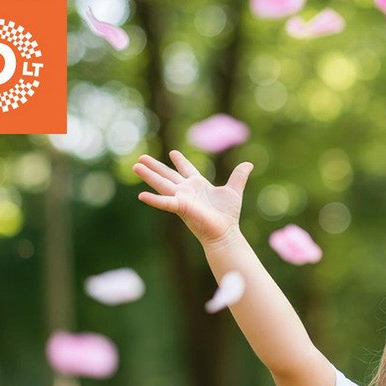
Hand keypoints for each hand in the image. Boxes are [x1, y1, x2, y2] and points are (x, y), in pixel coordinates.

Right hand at [133, 150, 253, 246]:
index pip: (187, 170)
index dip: (180, 161)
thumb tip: (249, 164)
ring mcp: (182, 199)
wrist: (226, 232)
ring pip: (162, 184)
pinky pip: (165, 203)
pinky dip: (154, 200)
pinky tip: (141, 195)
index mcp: (198, 185)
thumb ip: (239, 176)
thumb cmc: (228, 215)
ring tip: (136, 166)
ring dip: (149, 176)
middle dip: (155, 166)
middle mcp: (187, 191)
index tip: (172, 153)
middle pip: (167, 175)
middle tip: (141, 158)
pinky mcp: (181, 208)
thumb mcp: (234, 190)